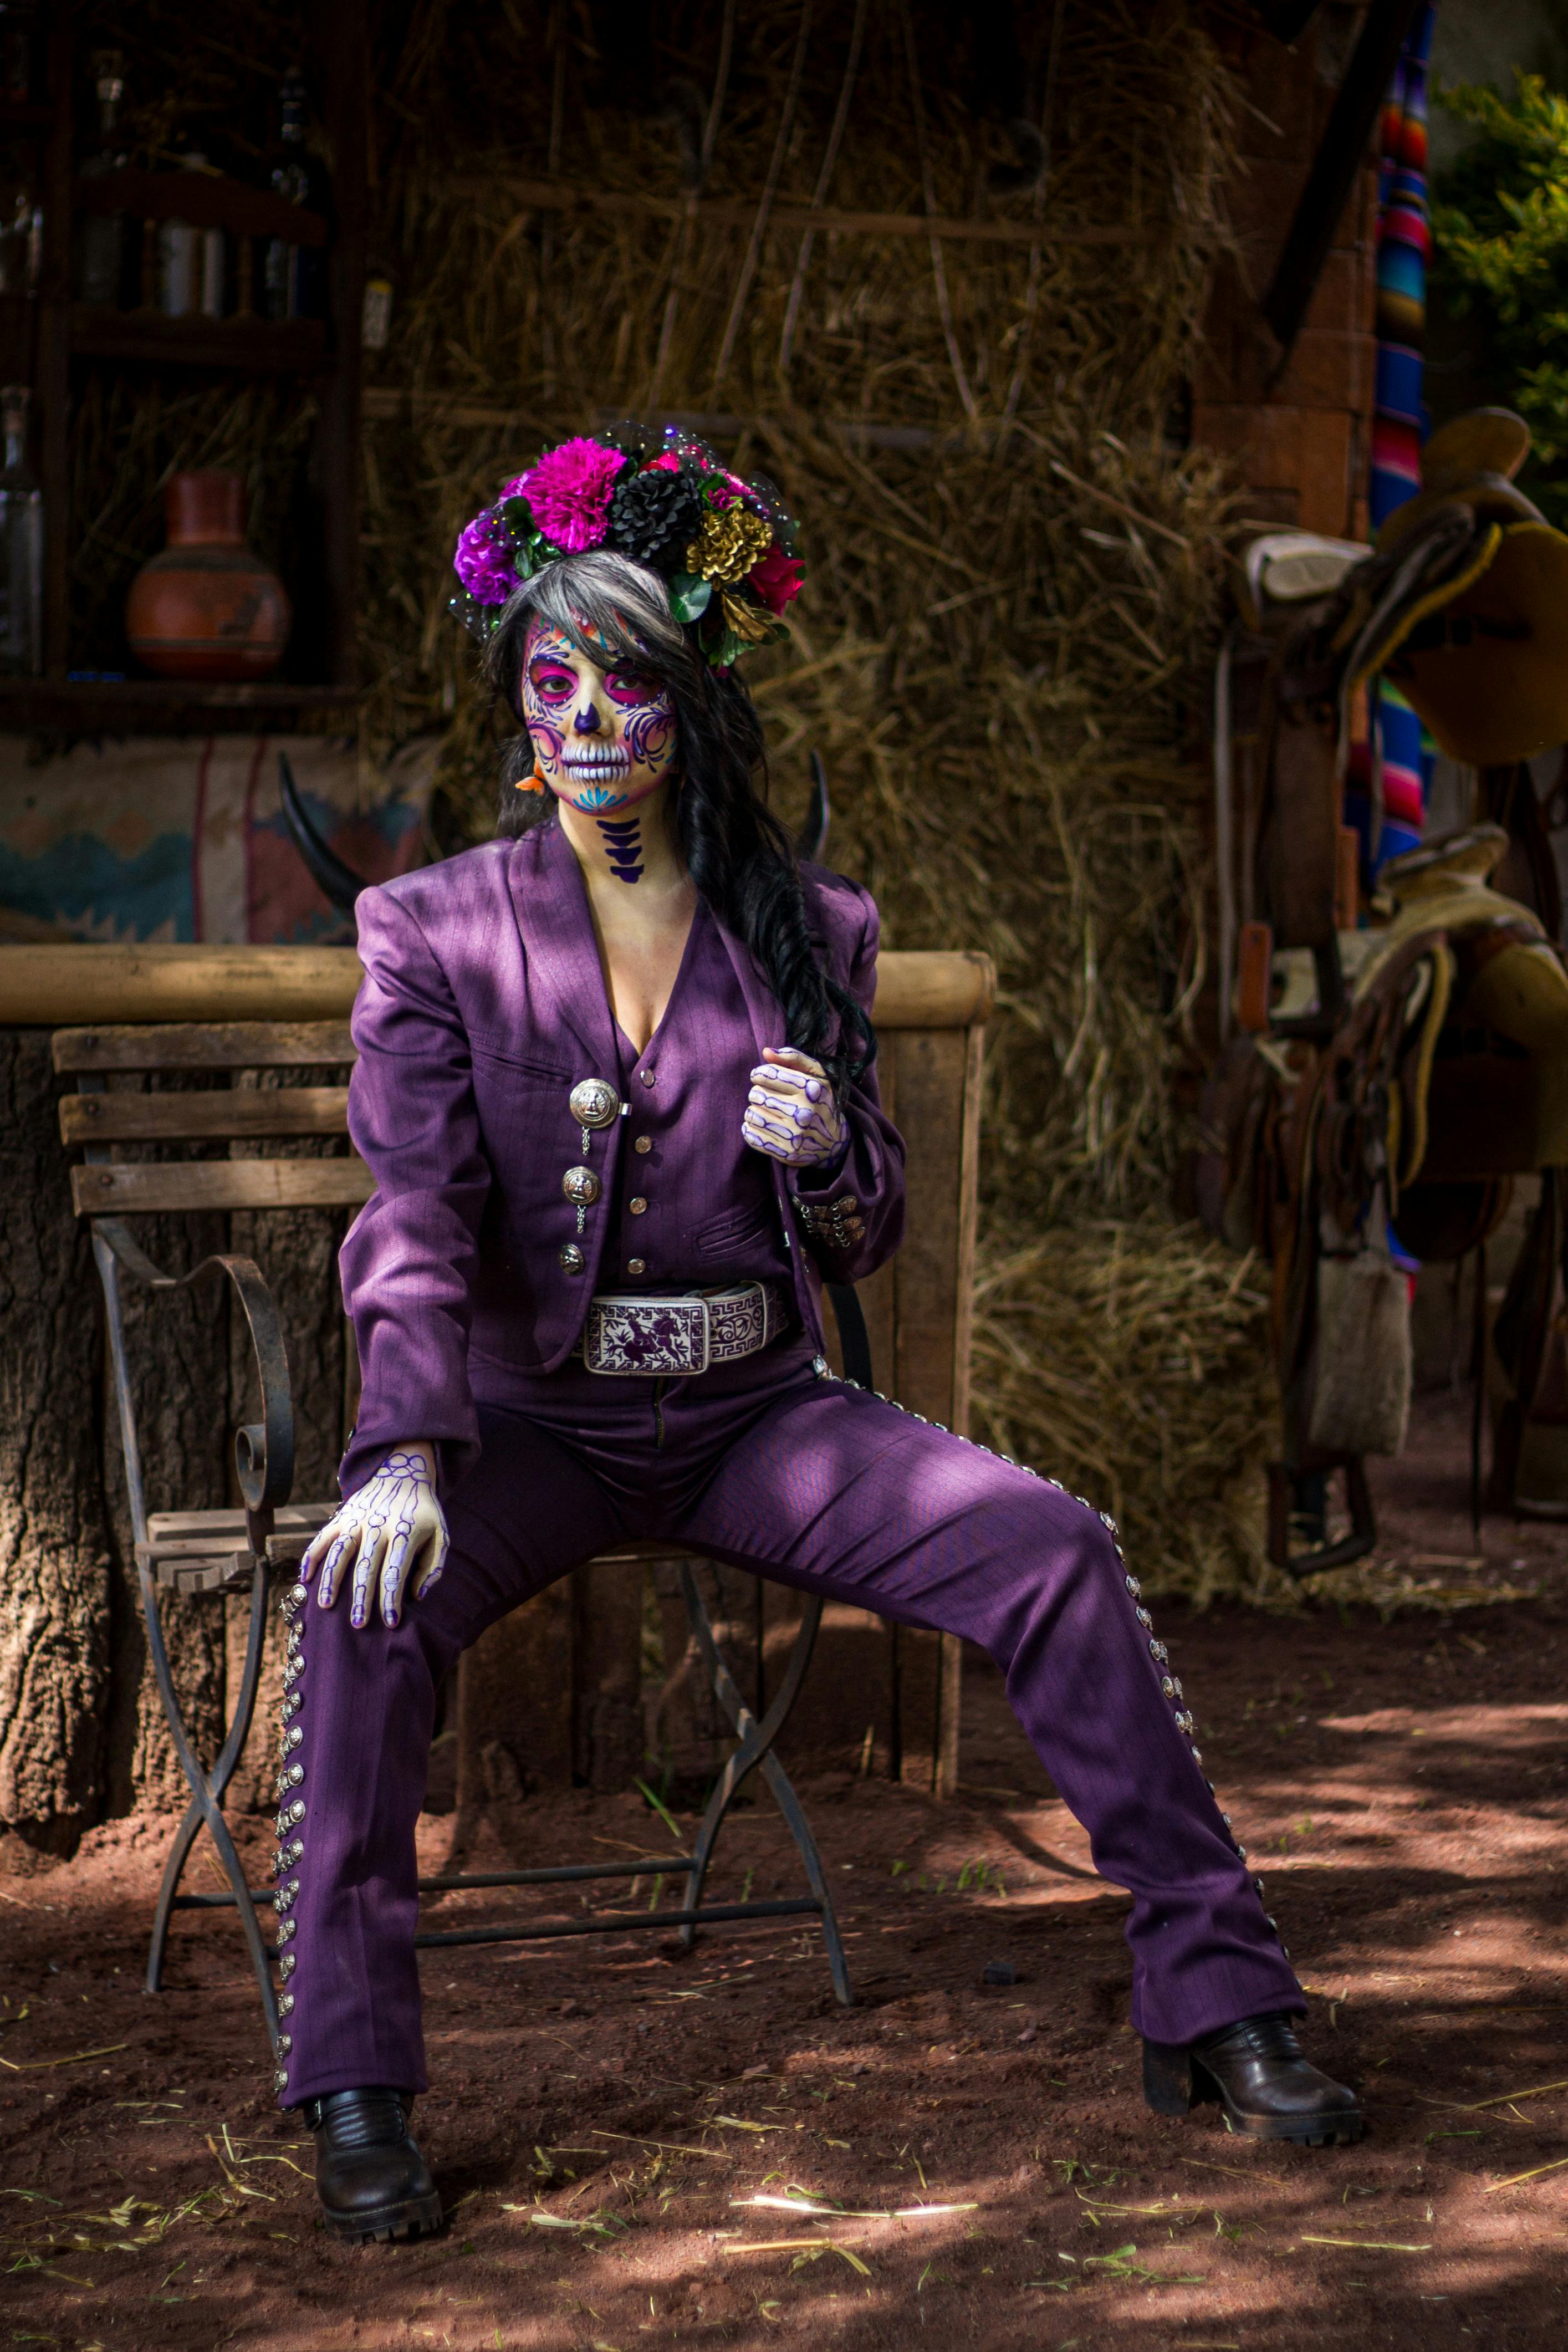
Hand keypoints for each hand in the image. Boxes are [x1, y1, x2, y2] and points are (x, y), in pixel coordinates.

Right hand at [302, 1443, 447, 1630]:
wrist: (403, 1471)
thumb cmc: (424, 1513)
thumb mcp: (440, 1534)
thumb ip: (433, 1567)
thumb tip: (416, 1596)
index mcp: (405, 1531)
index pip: (396, 1571)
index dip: (392, 1598)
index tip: (390, 1622)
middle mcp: (378, 1526)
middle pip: (367, 1566)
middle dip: (362, 1597)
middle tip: (358, 1625)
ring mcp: (357, 1520)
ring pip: (340, 1552)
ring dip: (331, 1579)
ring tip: (326, 1605)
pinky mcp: (341, 1516)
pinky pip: (323, 1537)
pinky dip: (312, 1556)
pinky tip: (304, 1578)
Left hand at [742, 1046, 845, 1167]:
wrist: (834, 1142)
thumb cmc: (819, 1101)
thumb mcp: (816, 1075)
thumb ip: (793, 1058)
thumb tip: (766, 1051)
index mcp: (811, 1089)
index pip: (768, 1074)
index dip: (758, 1073)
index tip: (760, 1077)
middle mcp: (803, 1112)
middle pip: (756, 1094)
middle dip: (757, 1093)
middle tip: (766, 1097)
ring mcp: (794, 1134)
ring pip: (751, 1114)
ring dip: (754, 1111)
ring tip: (766, 1112)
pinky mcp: (784, 1152)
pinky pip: (750, 1135)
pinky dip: (750, 1128)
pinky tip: (762, 1126)